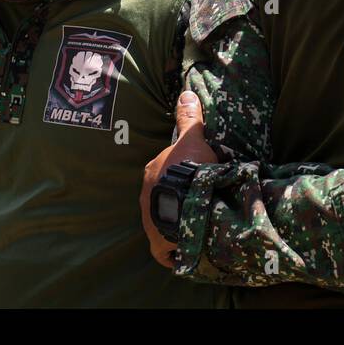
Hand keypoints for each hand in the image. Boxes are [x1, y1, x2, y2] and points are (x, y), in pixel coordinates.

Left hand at [141, 90, 217, 268]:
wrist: (189, 204)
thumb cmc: (191, 169)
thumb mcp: (194, 138)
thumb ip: (190, 118)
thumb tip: (186, 92)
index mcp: (152, 170)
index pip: (164, 169)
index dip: (180, 172)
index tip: (196, 177)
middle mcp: (145, 194)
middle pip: (161, 194)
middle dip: (175, 198)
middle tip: (198, 201)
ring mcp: (149, 220)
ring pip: (161, 220)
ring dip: (174, 223)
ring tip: (195, 226)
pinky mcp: (158, 243)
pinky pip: (164, 249)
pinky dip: (172, 250)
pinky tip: (184, 253)